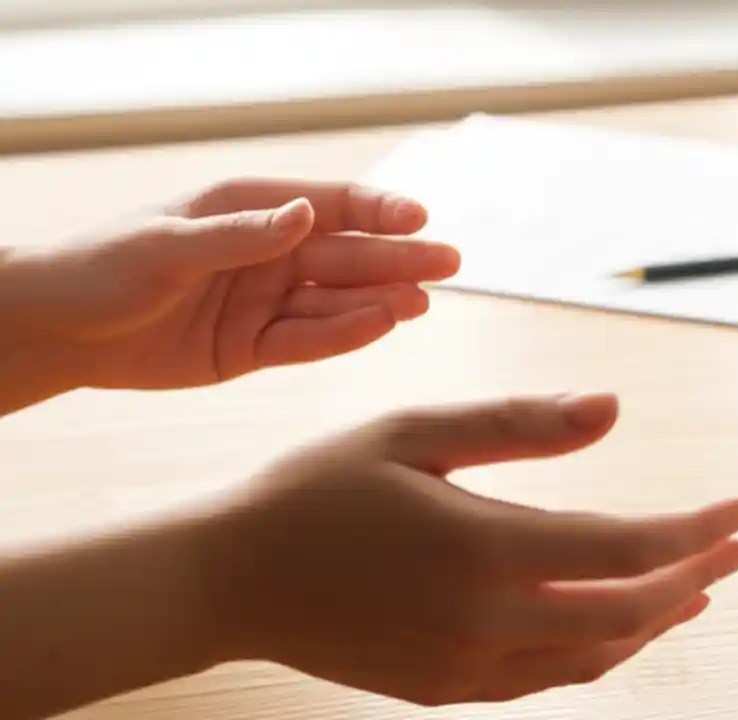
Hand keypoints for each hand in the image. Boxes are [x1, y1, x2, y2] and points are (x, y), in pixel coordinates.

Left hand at [0, 177, 459, 392]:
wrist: (63, 329)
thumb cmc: (105, 266)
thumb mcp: (169, 245)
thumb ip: (241, 234)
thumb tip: (305, 215)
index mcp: (252, 209)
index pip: (331, 205)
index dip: (378, 211)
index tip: (421, 219)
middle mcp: (269, 254)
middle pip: (347, 255)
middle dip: (399, 258)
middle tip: (450, 263)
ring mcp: (266, 302)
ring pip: (338, 300)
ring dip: (383, 299)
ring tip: (425, 302)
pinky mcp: (256, 348)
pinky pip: (310, 342)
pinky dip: (345, 336)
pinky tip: (382, 326)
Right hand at [203, 393, 737, 705]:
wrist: (228, 579)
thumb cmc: (316, 489)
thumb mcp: (413, 433)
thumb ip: (518, 424)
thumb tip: (613, 406)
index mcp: (483, 550)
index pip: (626, 550)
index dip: (694, 532)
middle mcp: (485, 624)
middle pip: (626, 614)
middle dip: (693, 580)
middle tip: (735, 550)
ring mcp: (465, 668)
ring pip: (594, 658)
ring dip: (654, 623)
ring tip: (694, 589)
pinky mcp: (444, 689)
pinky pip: (547, 680)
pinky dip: (598, 651)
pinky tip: (615, 624)